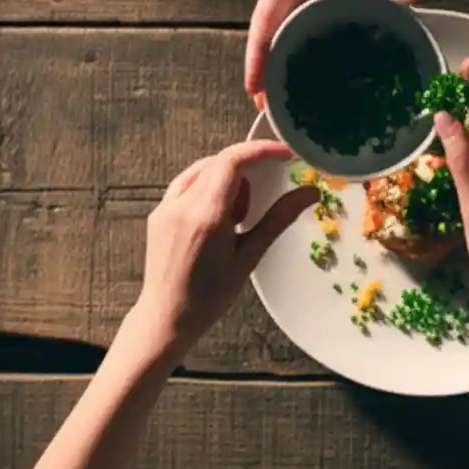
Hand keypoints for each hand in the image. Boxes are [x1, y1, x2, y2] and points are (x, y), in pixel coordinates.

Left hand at [137, 141, 317, 340]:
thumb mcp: (249, 257)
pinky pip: (186, 184)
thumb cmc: (211, 295)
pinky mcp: (158, 212)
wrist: (166, 318)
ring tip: (235, 219)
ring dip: (226, 179)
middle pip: (219, 162)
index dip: (261, 150)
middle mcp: (182, 203)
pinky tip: (216, 218)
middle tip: (256, 206)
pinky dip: (207, 188)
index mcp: (206, 215)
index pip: (232, 160)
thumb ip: (278, 219)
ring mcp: (165, 206)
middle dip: (245, 171)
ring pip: (202, 170)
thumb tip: (310, 193)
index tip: (285, 154)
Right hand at [245, 0, 422, 103]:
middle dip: (267, 74)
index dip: (257, 58)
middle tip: (272, 115)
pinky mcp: (320, 1)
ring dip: (289, 69)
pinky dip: (315, 56)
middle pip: (271, 38)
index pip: (265, 22)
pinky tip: (329, 83)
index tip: (254, 91)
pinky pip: (314, 31)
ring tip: (295, 109)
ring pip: (289, 38)